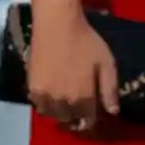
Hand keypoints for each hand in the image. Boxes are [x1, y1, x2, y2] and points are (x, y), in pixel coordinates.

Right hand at [27, 11, 119, 132]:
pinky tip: (52, 97)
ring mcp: (45, 95)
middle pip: (70, 120)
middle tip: (80, 109)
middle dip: (77, 118)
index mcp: (83, 97)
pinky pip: (39, 106)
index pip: (88, 121)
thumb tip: (113, 112)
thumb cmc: (86, 41)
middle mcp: (63, 101)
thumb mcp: (106, 63)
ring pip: (53, 116)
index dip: (92, 120)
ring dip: (61, 114)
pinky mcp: (32, 87)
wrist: (57, 24)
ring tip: (66, 105)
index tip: (94, 114)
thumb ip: (110, 89)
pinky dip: (46, 106)